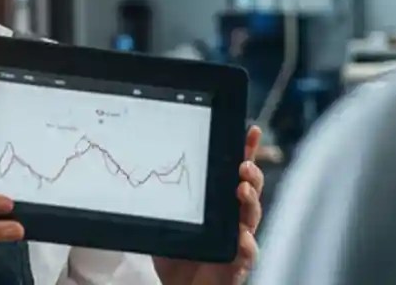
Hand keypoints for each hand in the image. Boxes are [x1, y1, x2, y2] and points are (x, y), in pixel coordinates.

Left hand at [154, 126, 265, 284]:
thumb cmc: (178, 257)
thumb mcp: (167, 223)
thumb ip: (165, 203)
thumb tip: (143, 175)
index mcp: (221, 204)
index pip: (236, 173)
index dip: (246, 151)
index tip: (250, 131)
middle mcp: (235, 218)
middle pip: (251, 188)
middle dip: (251, 173)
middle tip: (243, 165)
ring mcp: (240, 239)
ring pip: (252, 216)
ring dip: (250, 200)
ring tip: (242, 188)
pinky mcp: (239, 264)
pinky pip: (248, 253)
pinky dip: (246, 244)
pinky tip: (242, 237)